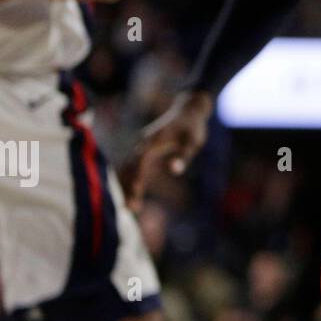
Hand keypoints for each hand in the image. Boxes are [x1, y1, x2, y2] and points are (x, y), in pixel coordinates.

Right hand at [119, 90, 212, 211]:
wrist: (187, 111)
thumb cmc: (192, 127)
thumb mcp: (193, 141)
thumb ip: (184, 155)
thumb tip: (175, 170)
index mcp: (154, 139)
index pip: (141, 159)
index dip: (137, 175)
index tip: (136, 192)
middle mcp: (143, 143)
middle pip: (129, 166)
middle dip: (128, 186)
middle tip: (130, 209)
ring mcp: (141, 146)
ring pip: (127, 168)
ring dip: (126, 187)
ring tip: (130, 208)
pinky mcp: (142, 151)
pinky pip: (131, 168)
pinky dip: (129, 181)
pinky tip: (133, 198)